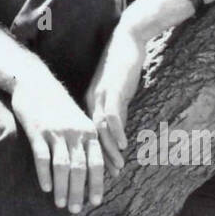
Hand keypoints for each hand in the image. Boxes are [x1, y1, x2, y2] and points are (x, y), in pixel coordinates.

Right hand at [10, 73, 104, 213]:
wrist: (36, 83)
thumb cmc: (59, 107)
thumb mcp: (79, 121)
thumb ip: (88, 142)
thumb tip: (98, 170)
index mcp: (88, 131)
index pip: (96, 162)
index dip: (97, 184)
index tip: (95, 202)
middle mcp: (75, 132)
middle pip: (80, 168)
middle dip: (78, 191)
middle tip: (75, 209)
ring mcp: (55, 131)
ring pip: (62, 165)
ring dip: (62, 187)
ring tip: (60, 204)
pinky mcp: (37, 131)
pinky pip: (42, 157)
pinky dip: (44, 174)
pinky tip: (46, 188)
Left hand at [86, 26, 145, 171]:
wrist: (127, 38)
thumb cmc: (122, 64)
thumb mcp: (117, 92)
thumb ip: (116, 111)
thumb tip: (118, 133)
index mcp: (90, 102)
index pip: (88, 135)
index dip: (93, 156)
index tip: (97, 175)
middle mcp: (91, 101)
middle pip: (90, 137)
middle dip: (97, 160)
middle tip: (106, 177)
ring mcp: (101, 95)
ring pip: (99, 129)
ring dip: (107, 151)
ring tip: (115, 169)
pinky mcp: (113, 89)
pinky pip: (112, 115)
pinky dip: (116, 131)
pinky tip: (123, 146)